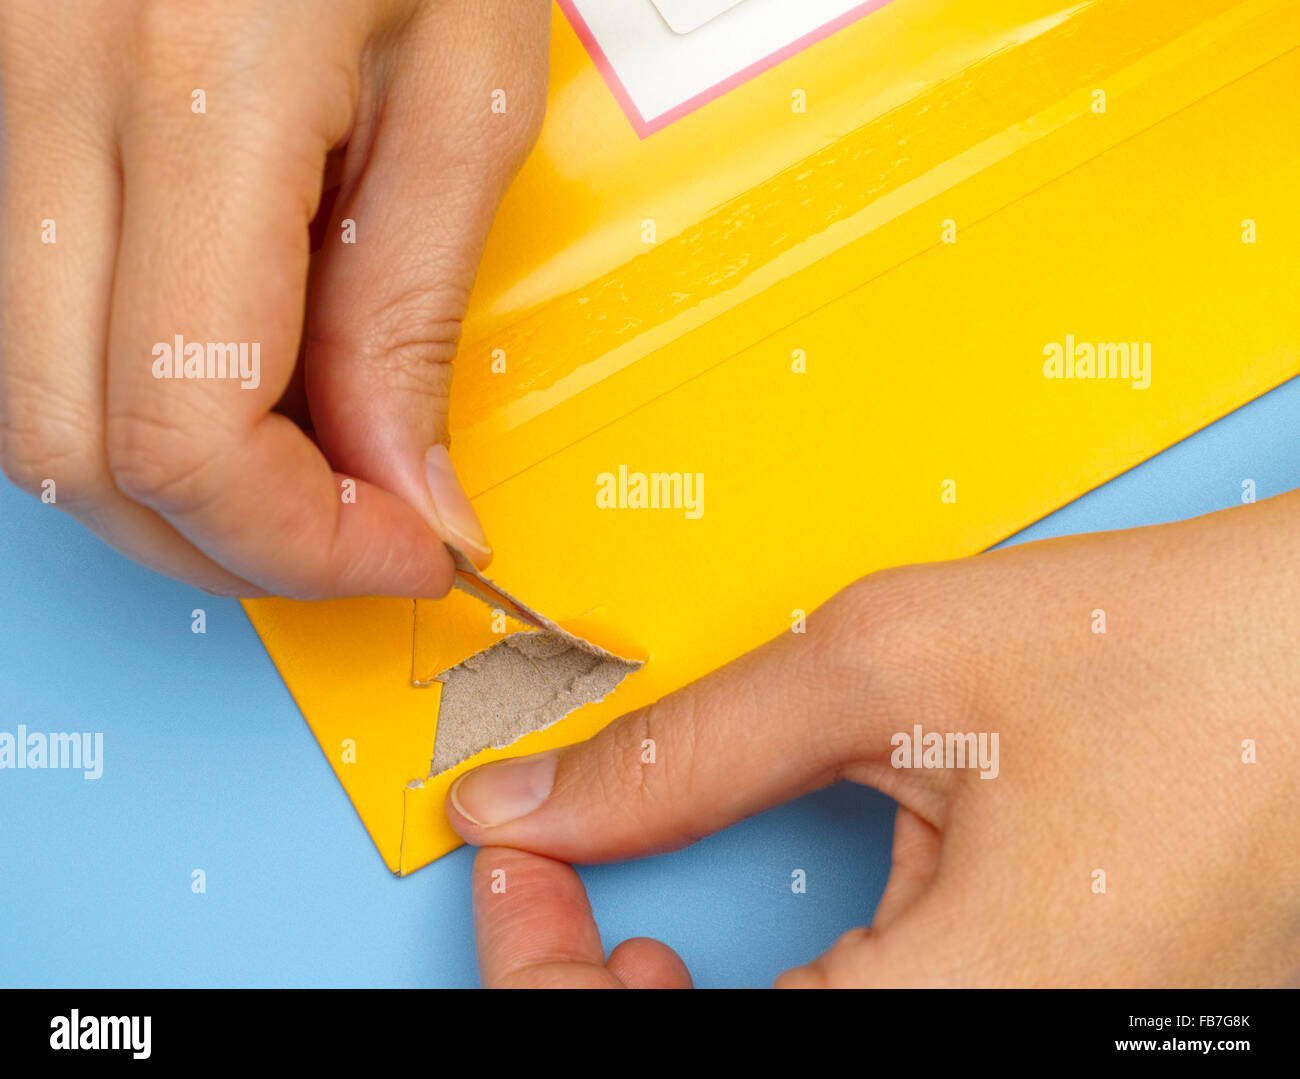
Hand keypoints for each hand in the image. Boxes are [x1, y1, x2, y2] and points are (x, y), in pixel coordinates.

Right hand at [0, 0, 548, 596]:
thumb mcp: (467, 95)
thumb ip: (413, 317)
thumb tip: (404, 499)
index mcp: (194, 83)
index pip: (187, 428)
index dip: (299, 541)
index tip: (402, 553)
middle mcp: (44, 89)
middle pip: (73, 444)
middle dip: (227, 540)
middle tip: (351, 537)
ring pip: (25, 399)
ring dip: (170, 480)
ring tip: (303, 461)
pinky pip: (25, 320)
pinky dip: (124, 395)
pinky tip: (226, 376)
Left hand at [447, 491, 1299, 986]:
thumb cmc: (1186, 660)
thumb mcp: (893, 670)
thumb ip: (691, 750)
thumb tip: (537, 800)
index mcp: (968, 1016)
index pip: (660, 1053)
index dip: (533, 967)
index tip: (512, 859)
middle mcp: (1006, 1053)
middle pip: (713, 1066)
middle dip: (587, 991)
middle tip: (556, 883)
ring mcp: (1032, 1049)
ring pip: (789, 1050)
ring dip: (680, 1009)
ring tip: (642, 932)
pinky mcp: (1040, 1026)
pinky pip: (869, 1031)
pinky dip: (779, 1000)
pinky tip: (767, 951)